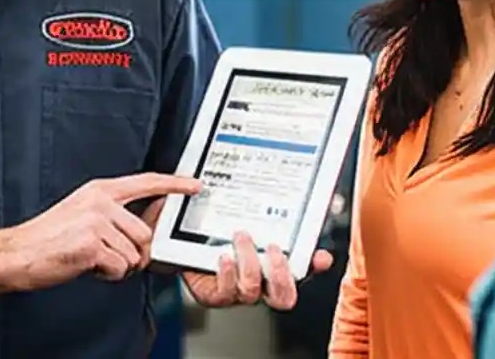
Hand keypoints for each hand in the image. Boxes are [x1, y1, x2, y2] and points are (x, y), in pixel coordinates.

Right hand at [6, 173, 200, 291]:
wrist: (18, 253)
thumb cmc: (49, 238)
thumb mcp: (83, 214)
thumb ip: (114, 215)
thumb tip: (145, 230)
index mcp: (100, 190)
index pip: (146, 182)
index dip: (174, 184)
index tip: (195, 185)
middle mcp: (100, 202)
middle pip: (145, 233)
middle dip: (134, 254)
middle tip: (111, 258)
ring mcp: (96, 221)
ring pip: (134, 254)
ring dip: (119, 266)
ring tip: (94, 260)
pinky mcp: (91, 244)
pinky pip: (119, 268)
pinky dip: (107, 275)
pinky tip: (88, 267)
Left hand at [137, 200, 333, 310]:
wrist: (175, 236)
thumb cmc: (212, 223)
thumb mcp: (239, 210)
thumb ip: (266, 209)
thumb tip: (290, 197)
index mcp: (271, 266)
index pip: (300, 273)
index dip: (313, 267)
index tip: (320, 255)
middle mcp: (258, 282)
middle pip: (284, 297)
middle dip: (282, 273)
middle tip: (274, 248)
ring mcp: (236, 290)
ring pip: (252, 290)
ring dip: (249, 263)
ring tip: (241, 236)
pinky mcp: (214, 293)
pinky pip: (225, 292)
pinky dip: (227, 273)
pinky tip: (223, 256)